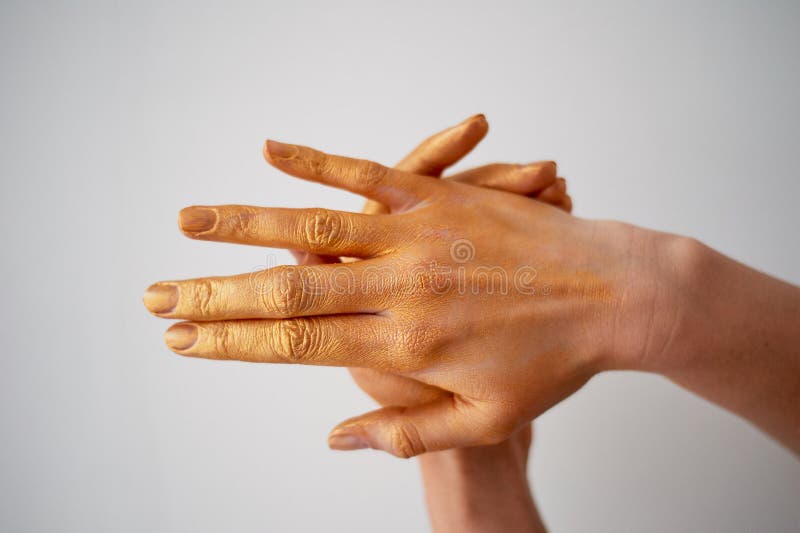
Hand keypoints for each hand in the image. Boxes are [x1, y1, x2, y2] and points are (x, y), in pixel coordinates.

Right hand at [144, 131, 650, 457]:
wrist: (620, 295)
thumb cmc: (555, 363)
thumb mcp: (487, 421)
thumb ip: (407, 435)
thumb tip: (334, 439)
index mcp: (405, 346)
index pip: (296, 346)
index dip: (232, 344)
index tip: (184, 342)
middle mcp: (400, 288)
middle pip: (287, 290)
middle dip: (211, 294)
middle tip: (156, 293)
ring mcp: (418, 235)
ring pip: (314, 226)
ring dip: (243, 223)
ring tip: (189, 220)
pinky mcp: (440, 197)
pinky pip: (369, 172)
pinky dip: (315, 162)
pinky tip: (269, 150)